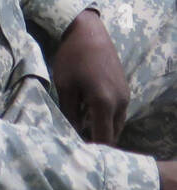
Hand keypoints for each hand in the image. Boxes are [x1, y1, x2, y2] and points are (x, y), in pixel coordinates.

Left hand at [52, 9, 129, 145]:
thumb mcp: (65, 86)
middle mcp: (120, 103)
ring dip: (103, 131)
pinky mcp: (124, 89)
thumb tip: (70, 133)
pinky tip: (90, 117)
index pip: (103, 139)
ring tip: (83, 133)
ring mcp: (125, 96)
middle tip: (79, 148)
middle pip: (112, 134)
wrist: (88, 32)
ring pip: (117, 124)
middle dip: (98, 143)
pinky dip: (106, 119)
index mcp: (104, 103)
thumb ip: (69, 113)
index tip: (78, 157)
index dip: (92, 150)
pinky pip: (118, 112)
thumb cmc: (72, 58)